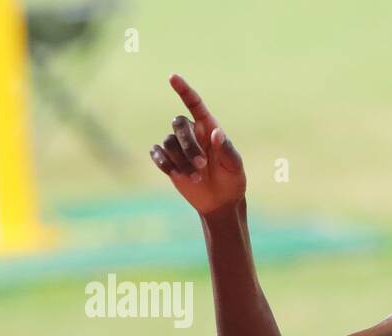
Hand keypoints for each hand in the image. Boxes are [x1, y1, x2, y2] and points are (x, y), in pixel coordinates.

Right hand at [148, 74, 245, 216]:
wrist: (221, 202)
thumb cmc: (232, 180)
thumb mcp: (235, 166)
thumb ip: (227, 150)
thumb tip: (216, 133)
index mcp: (209, 128)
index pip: (194, 104)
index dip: (184, 90)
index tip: (173, 77)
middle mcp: (192, 133)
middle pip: (178, 124)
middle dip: (188, 145)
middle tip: (202, 166)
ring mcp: (178, 147)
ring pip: (168, 142)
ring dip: (180, 160)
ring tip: (195, 178)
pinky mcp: (168, 160)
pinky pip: (157, 153)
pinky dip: (164, 163)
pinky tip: (176, 174)